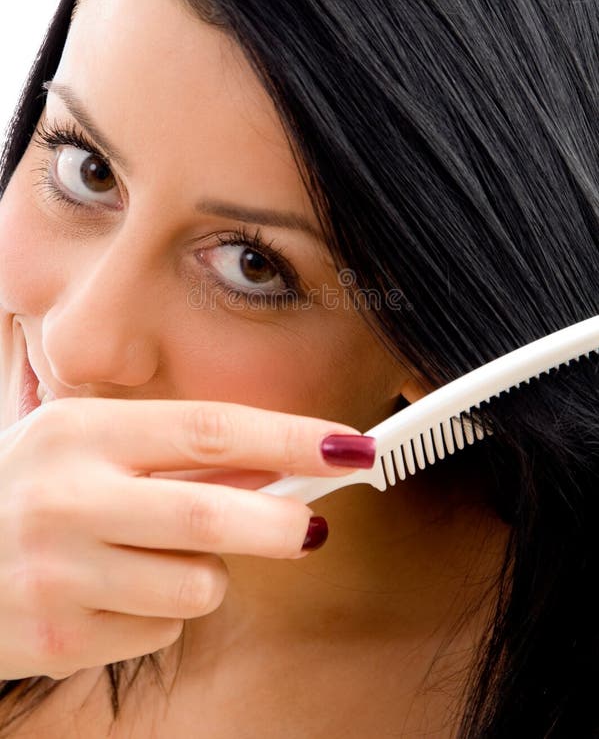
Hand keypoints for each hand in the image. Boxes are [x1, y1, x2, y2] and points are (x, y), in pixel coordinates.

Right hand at [0, 397, 363, 679]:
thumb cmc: (30, 492)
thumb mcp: (87, 447)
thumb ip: (176, 452)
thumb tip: (275, 462)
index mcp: (82, 433)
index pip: (208, 429)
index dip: (289, 436)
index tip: (348, 444)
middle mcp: (68, 498)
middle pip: (212, 515)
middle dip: (281, 524)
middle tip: (312, 527)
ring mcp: (61, 573)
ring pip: (198, 585)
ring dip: (205, 574)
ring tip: (154, 557)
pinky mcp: (61, 638)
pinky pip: (162, 629)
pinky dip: (161, 611)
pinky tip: (115, 592)